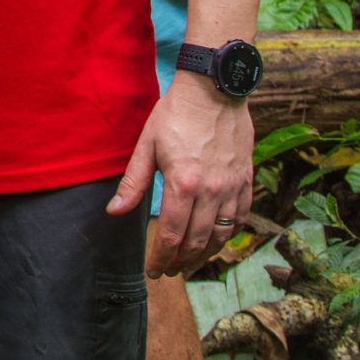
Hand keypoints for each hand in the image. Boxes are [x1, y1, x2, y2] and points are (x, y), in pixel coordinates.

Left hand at [109, 71, 252, 275]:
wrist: (215, 88)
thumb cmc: (176, 113)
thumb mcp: (146, 145)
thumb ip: (133, 183)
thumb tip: (114, 212)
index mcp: (182, 184)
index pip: (170, 235)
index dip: (161, 258)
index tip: (154, 270)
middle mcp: (211, 191)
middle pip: (195, 242)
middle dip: (180, 262)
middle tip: (169, 271)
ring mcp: (231, 187)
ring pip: (220, 236)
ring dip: (203, 255)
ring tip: (189, 262)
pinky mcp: (245, 180)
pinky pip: (240, 218)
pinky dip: (227, 236)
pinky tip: (215, 241)